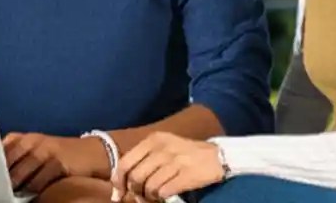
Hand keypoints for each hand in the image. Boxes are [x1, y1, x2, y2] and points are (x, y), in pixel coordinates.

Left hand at [2, 132, 106, 193]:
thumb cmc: (59, 155)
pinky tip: (30, 195)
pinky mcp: (59, 162)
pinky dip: (33, 189)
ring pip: (23, 171)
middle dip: (2, 176)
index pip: (0, 149)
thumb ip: (17, 158)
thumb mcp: (36, 150)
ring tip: (10, 194)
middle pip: (9, 160)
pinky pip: (41, 180)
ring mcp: (47, 150)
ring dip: (16, 185)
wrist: (93, 153)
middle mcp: (34, 141)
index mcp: (24, 138)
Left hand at [110, 133, 224, 201]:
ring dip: (149, 196)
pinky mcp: (187, 174)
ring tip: (155, 196)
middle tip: (140, 197)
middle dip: (135, 191)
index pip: (125, 163)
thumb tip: (121, 184)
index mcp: (153, 140)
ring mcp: (175, 161)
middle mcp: (162, 148)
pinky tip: (166, 196)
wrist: (217, 156)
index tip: (119, 193)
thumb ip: (142, 161)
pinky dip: (161, 198)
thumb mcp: (162, 147)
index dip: (119, 181)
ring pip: (149, 187)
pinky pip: (164, 192)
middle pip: (135, 177)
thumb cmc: (184, 153)